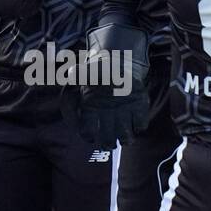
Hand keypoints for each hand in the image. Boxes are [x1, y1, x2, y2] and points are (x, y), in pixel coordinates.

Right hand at [77, 22, 150, 147]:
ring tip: (126, 138)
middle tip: (110, 144)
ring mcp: (124, 114)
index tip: (90, 136)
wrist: (120, 66)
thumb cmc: (101, 72)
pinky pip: (140, 123)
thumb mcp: (88, 71)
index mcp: (92, 110)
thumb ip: (79, 74)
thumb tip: (70, 72)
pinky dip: (139, 125)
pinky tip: (137, 122)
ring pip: (124, 134)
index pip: (87, 129)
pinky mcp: (138, 109)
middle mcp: (108, 116)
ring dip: (125, 138)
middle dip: (108, 143)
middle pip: (107, 137)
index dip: (88, 135)